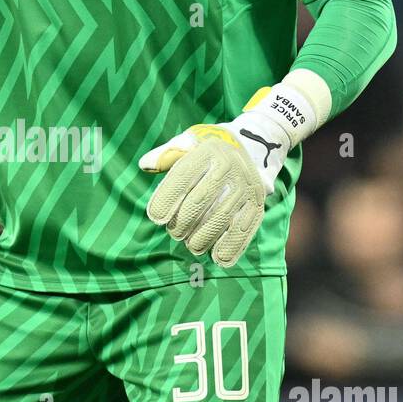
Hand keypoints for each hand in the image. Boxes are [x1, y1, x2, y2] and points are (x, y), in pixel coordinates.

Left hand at [139, 114, 288, 267]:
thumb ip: (166, 156)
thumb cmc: (208, 153)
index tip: (156, 218)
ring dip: (203, 238)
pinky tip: (218, 257)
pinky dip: (231, 246)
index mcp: (208, 151)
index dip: (167, 199)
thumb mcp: (188, 144)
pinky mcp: (257, 204)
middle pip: (200, 200)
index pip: (183, 176)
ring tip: (192, 245)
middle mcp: (230, 166)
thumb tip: (145, 165)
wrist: (251, 150)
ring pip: (220, 218)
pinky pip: (243, 228)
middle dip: (183, 222)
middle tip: (175, 233)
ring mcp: (246, 186)